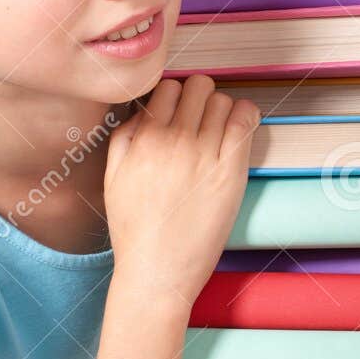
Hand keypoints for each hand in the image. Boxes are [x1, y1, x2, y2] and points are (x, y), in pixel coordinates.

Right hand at [102, 75, 259, 308]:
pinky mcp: (231, 172)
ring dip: (223, 110)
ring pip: (223, 101)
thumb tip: (147, 108)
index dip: (176, 96)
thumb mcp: (113, 177)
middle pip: (199, 86)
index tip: (180, 112)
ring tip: (218, 131)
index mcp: (143, 139)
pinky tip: (240, 127)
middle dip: (200, 98)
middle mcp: (174, 141)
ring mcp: (204, 155)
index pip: (168, 87)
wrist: (157, 272)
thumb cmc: (134, 229)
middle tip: (201, 120)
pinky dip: (246, 116)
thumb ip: (125, 136)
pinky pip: (245, 121)